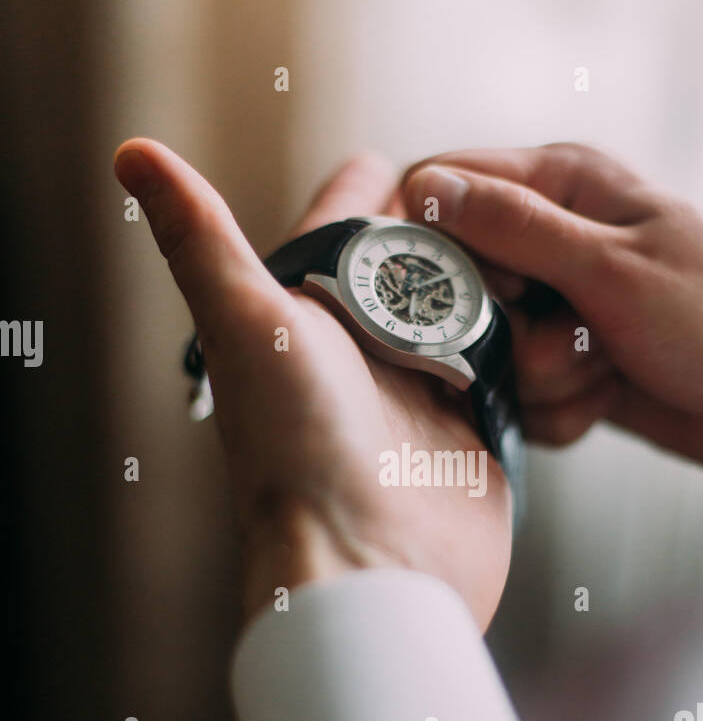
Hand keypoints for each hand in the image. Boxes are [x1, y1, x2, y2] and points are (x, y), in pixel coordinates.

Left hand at [113, 139, 511, 630]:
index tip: (387, 162)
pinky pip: (510, 371)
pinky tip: (553, 315)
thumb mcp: (249, 325)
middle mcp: (364, 356)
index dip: (361, 195)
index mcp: (307, 323)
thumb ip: (202, 237)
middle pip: (414, 271)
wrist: (367, 567)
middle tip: (494, 194)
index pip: (339, 235)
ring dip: (497, 280)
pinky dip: (530, 342)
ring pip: (467, 315)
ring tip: (533, 243)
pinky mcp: (477, 431)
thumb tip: (131, 153)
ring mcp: (423, 394)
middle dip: (449, 229)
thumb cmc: (296, 451)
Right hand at [402, 144, 702, 475]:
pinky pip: (519, 395)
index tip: (464, 291)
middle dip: (503, 330)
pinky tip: (611, 394)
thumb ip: (517, 228)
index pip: (437, 185)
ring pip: (485, 351)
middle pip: (454, 284)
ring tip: (608, 364)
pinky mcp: (559, 363)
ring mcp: (552, 305)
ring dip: (546, 376)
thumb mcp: (614, 268)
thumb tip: (425, 187)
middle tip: (569, 334)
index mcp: (560, 183)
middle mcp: (547, 238)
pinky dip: (562, 408)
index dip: (429, 243)